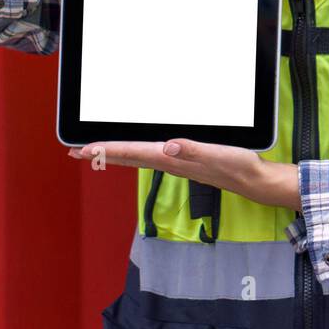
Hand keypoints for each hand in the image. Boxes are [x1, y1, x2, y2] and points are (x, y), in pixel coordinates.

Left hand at [67, 138, 299, 208]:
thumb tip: (167, 147)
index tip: (82, 150)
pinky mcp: (182, 161)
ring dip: (114, 153)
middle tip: (75, 151)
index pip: (130, 152)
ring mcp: (174, 163)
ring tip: (96, 150)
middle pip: (126, 157)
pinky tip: (135, 149)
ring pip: (135, 156)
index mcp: (170, 158)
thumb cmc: (236, 166)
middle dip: (101, 154)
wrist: (253, 181)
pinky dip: (134, 151)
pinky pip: (150, 155)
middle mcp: (167, 161)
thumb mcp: (216, 154)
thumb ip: (192, 150)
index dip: (106, 150)